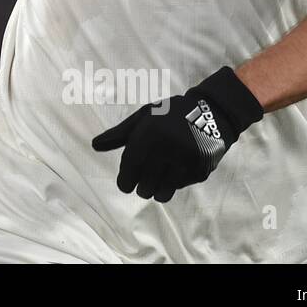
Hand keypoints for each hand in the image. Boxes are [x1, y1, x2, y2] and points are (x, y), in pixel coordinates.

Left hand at [91, 66, 262, 202]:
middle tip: (143, 180)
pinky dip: (173, 184)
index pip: (130, 170)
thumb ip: (119, 134)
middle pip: (145, 186)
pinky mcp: (200, 171)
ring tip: (157, 179)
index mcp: (149, 134)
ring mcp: (186, 162)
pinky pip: (179, 187)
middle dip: (140, 186)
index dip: (125, 181)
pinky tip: (175, 170)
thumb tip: (95, 145)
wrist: (212, 113)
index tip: (126, 183)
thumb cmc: (170, 114)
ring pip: (162, 193)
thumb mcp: (143, 117)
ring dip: (156, 190)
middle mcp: (167, 149)